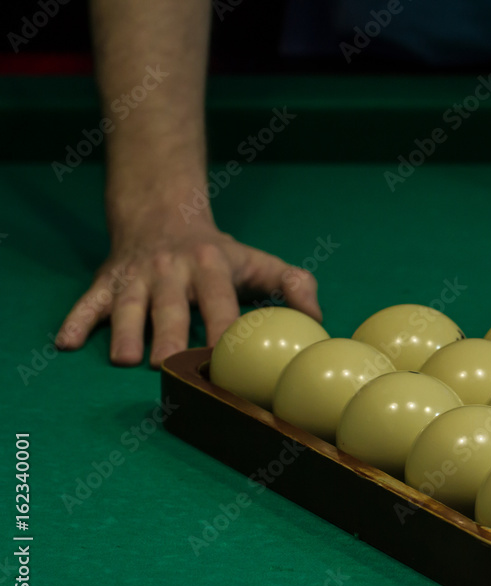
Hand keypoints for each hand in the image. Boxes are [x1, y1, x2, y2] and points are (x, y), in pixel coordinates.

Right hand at [56, 196, 320, 367]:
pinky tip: (67, 343)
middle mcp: (171, 273)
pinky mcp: (106, 282)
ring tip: (126, 360)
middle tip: (169, 365)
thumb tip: (321, 321)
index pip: (221, 303)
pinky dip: (76, 321)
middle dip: (168, 335)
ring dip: (125, 332)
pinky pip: (87, 303)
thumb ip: (296, 287)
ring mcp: (135, 278)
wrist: (162, 212)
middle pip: (169, 308)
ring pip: (127, 307)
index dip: (224, 329)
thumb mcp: (260, 262)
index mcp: (211, 269)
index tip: (229, 358)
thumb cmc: (220, 253)